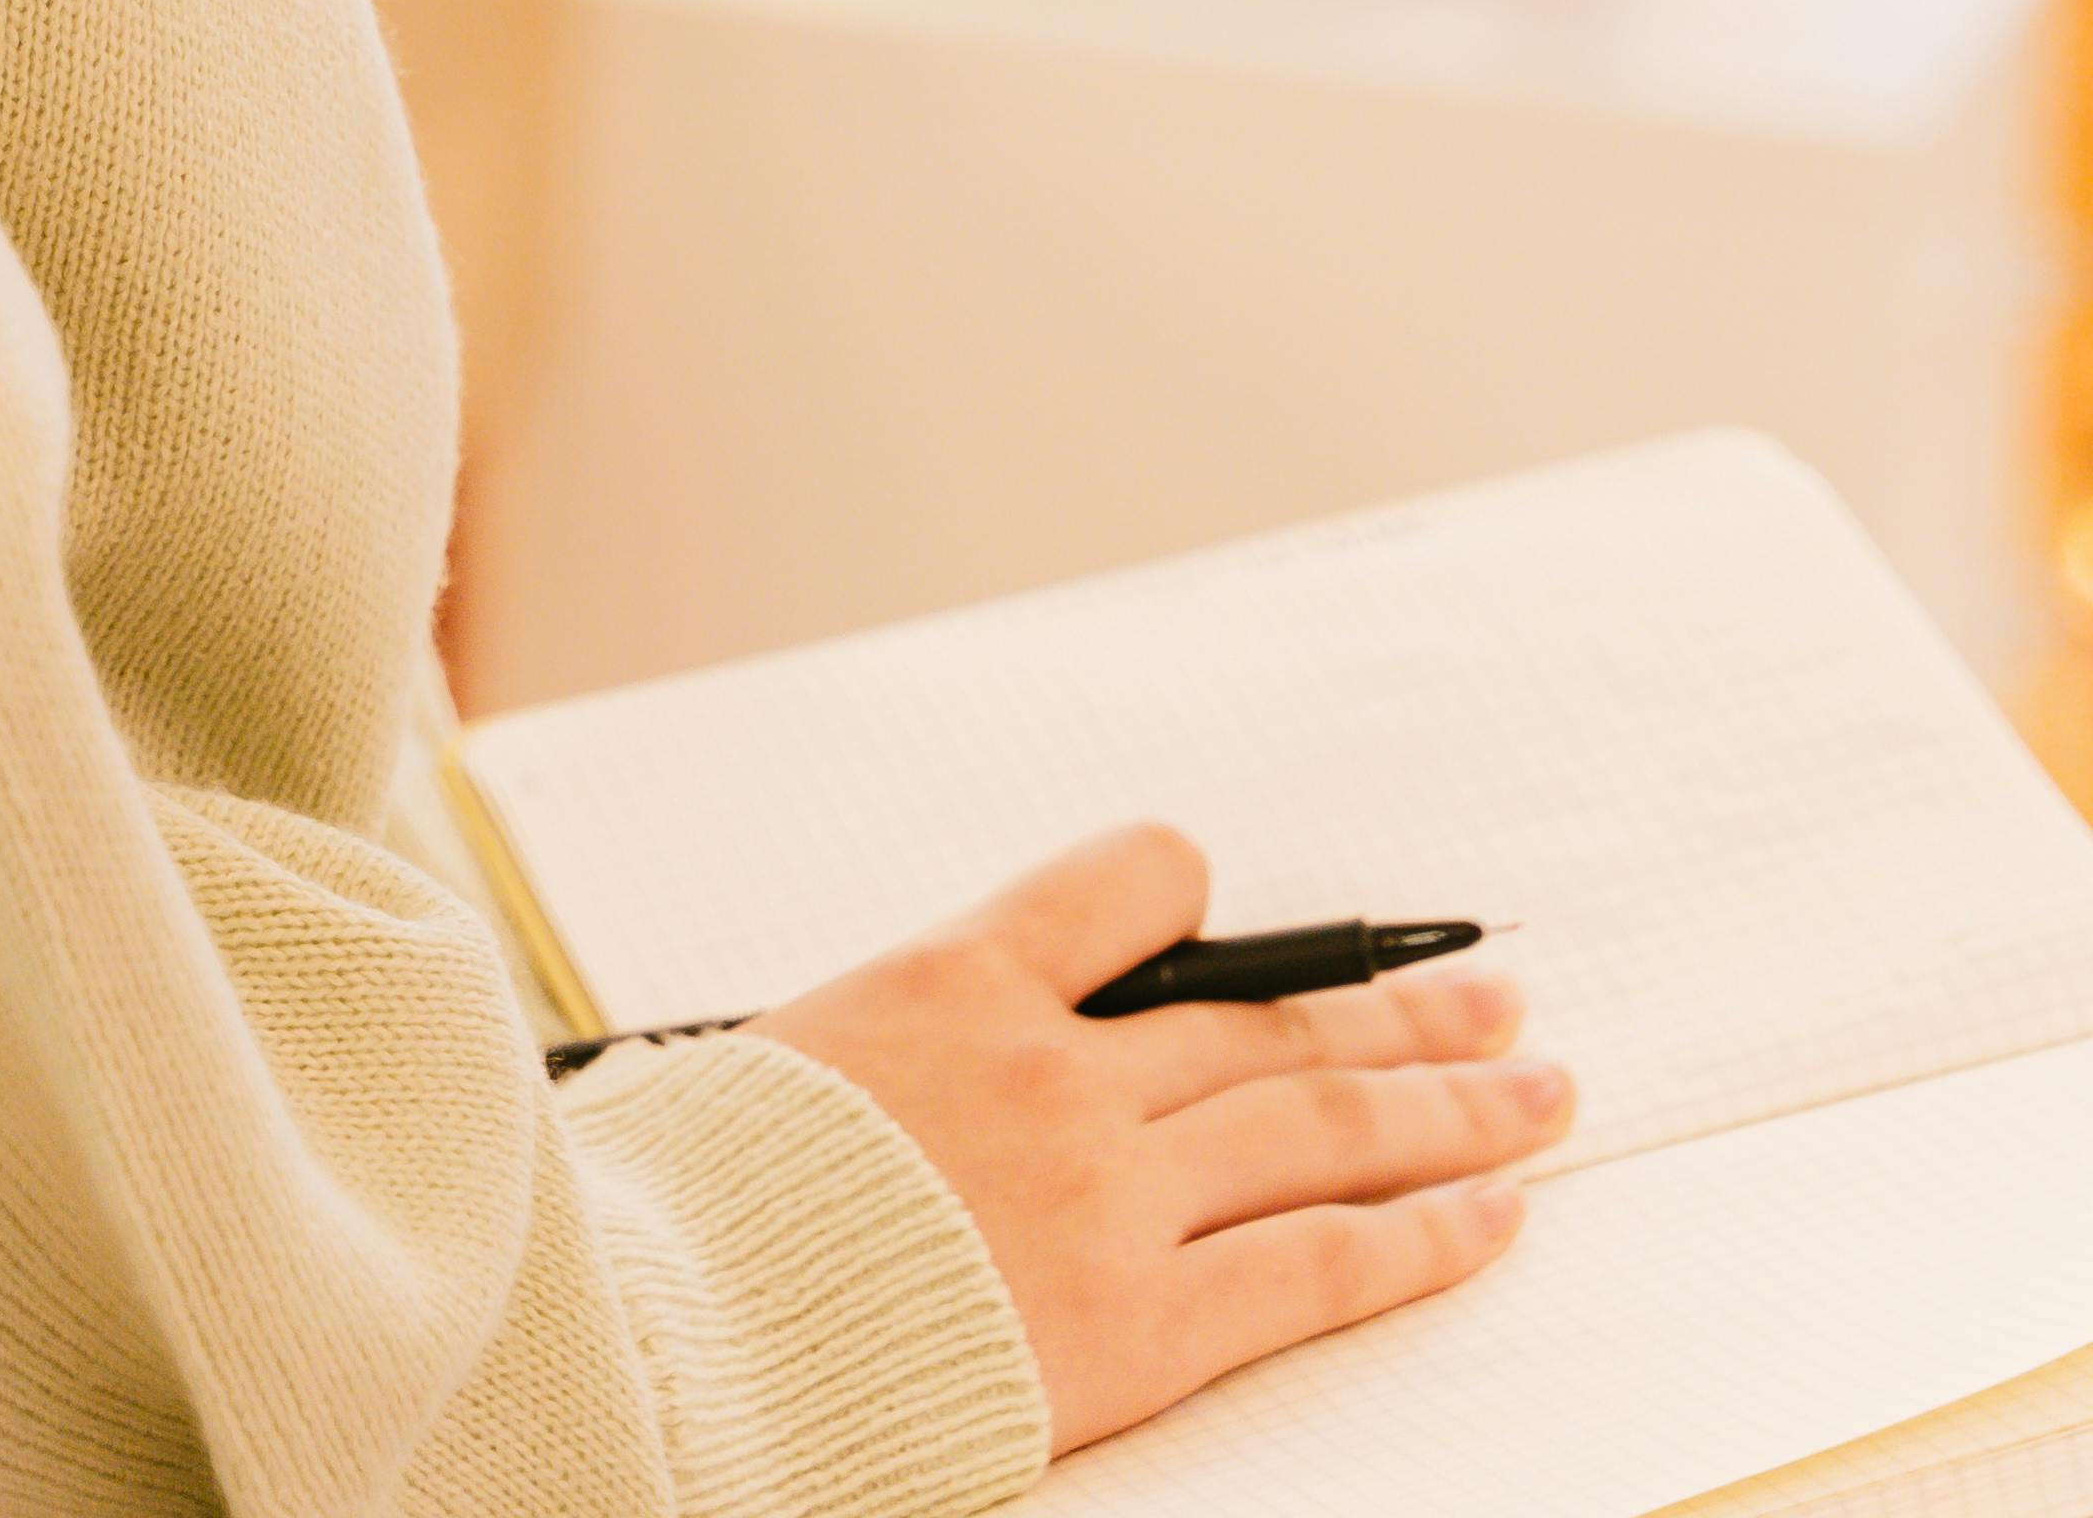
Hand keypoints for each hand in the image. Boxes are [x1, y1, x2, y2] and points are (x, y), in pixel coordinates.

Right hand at [764, 823, 1568, 1452]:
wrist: (681, 1332)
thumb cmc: (708, 1208)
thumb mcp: (797, 1059)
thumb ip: (915, 1045)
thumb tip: (962, 1052)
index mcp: (957, 982)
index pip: (1126, 887)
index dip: (1200, 898)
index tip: (1260, 928)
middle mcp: (1054, 1070)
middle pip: (1268, 1017)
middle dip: (1397, 1006)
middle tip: (1497, 997)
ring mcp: (1107, 1195)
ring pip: (1318, 1122)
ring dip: (1446, 1104)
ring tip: (1538, 1091)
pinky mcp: (1140, 1323)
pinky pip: (1315, 1263)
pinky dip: (1417, 1235)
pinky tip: (1490, 1217)